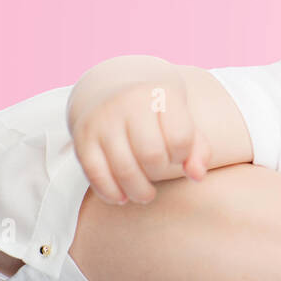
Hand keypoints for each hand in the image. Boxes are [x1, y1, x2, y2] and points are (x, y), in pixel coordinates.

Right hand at [67, 65, 210, 205]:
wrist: (109, 84)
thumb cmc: (155, 107)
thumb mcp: (181, 115)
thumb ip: (197, 147)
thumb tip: (198, 176)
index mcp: (160, 93)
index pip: (180, 137)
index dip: (183, 156)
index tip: (177, 155)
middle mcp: (129, 101)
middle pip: (152, 155)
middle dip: (159, 173)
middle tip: (159, 175)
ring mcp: (103, 119)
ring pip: (124, 169)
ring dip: (138, 191)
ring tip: (146, 194)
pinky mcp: (82, 137)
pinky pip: (96, 174)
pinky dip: (111, 192)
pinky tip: (122, 196)